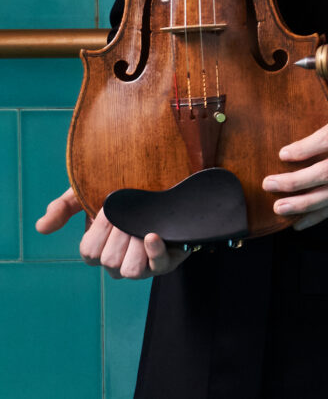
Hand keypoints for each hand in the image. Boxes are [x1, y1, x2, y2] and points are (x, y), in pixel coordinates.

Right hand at [35, 185, 186, 279]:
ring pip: (130, 271)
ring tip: (143, 225)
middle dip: (121, 233)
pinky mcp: (166, 260)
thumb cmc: (122, 191)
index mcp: (98, 249)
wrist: (164, 178)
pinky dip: (154, 252)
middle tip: (131, 214)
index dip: (101, 229)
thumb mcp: (88, 194)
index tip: (109, 208)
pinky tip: (152, 235)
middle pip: (110, 261)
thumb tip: (41, 228)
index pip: (90, 252)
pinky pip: (158, 267)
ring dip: (136, 245)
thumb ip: (63, 207)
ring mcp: (142, 263)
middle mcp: (118, 261)